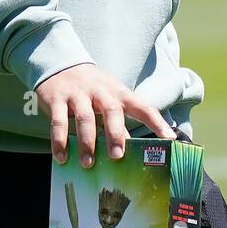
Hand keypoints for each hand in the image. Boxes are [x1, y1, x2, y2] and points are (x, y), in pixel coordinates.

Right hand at [35, 63, 175, 165]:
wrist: (61, 64)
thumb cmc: (92, 89)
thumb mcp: (109, 100)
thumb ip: (120, 123)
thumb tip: (135, 151)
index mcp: (118, 93)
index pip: (142, 106)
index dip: (157, 122)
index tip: (169, 139)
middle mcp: (100, 91)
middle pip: (112, 110)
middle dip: (115, 134)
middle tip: (117, 156)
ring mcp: (78, 94)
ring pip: (84, 117)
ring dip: (87, 142)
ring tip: (88, 163)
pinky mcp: (57, 98)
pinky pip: (59, 121)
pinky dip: (60, 140)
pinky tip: (61, 156)